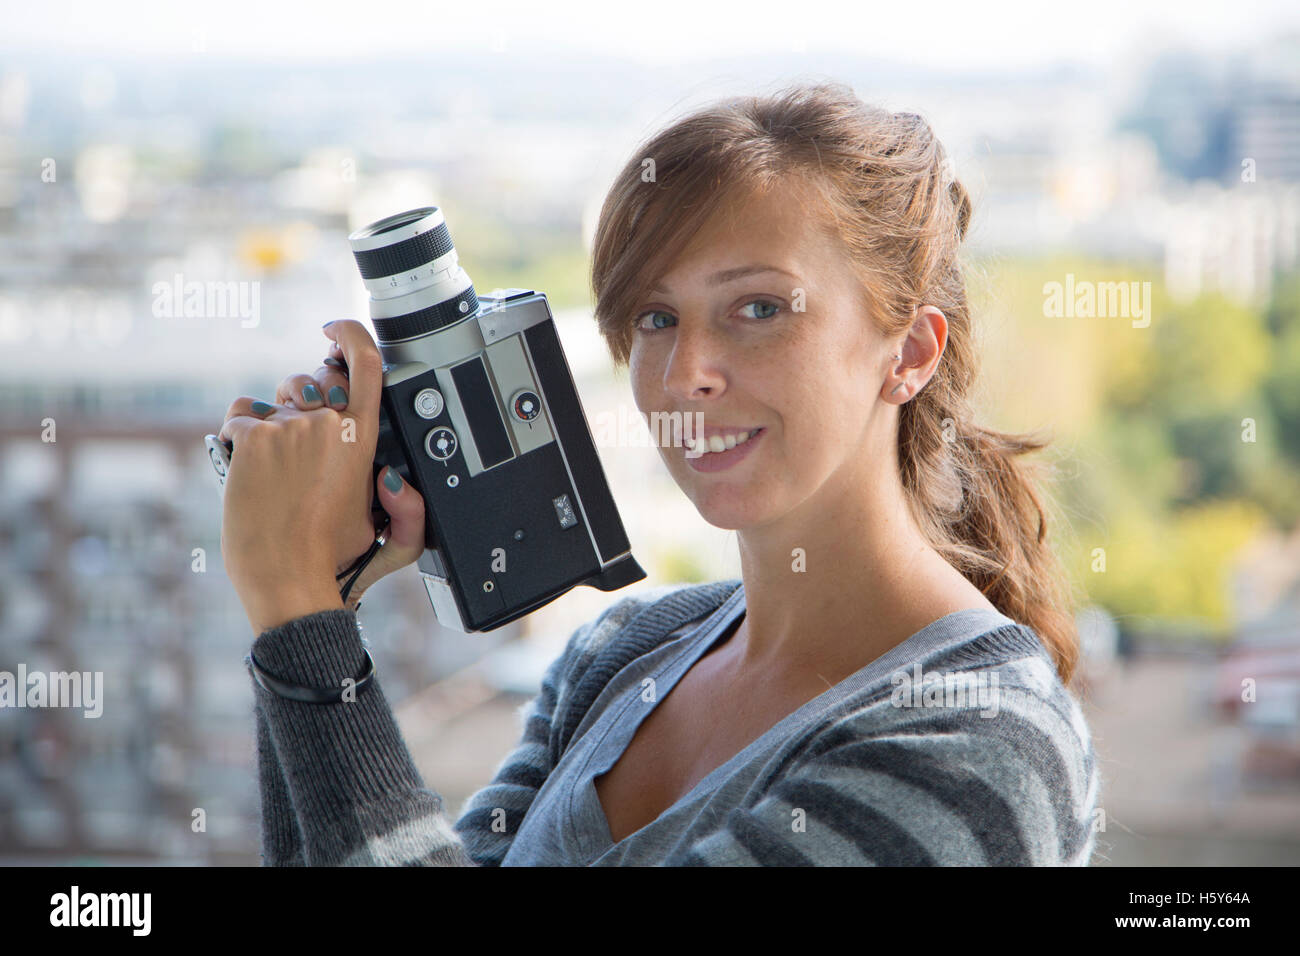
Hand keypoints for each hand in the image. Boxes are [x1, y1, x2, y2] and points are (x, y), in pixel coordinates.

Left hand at [270, 329, 429, 608]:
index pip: (366, 364)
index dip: (350, 334)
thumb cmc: (333, 559)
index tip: (335, 329)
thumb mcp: (389, 536)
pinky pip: (242, 415)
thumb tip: (392, 473)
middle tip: (304, 437)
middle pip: (318, 379)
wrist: (286, 577)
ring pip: (278, 399)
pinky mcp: (255, 438)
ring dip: (277, 421)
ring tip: (277, 465)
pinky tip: (250, 465)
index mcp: (365, 439)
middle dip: (311, 396)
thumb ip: (409, 506)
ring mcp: (290, 427)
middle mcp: (329, 424)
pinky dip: (242, 434)